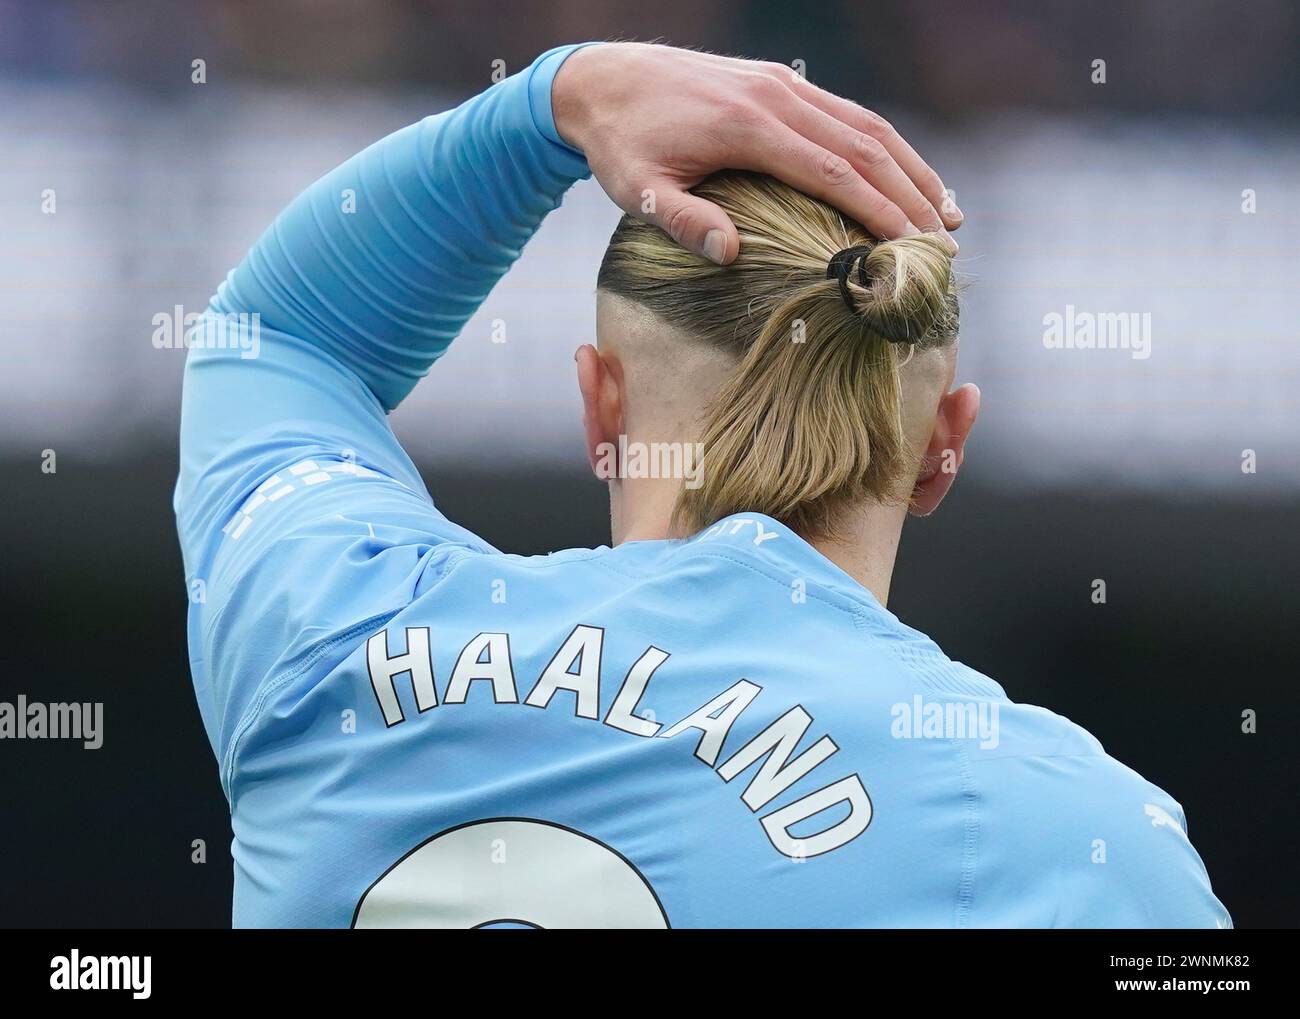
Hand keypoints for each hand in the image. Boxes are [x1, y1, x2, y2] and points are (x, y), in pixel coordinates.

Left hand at [552, 42, 961, 264]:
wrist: (602, 78)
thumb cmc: (619, 143)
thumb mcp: (636, 190)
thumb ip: (681, 221)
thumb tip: (730, 254)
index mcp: (747, 126)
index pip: (833, 173)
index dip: (879, 211)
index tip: (912, 248)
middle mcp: (777, 96)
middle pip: (864, 147)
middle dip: (912, 196)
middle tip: (946, 243)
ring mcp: (782, 84)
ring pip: (865, 124)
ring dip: (909, 168)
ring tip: (945, 211)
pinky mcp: (779, 81)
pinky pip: (845, 112)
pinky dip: (882, 145)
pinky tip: (901, 172)